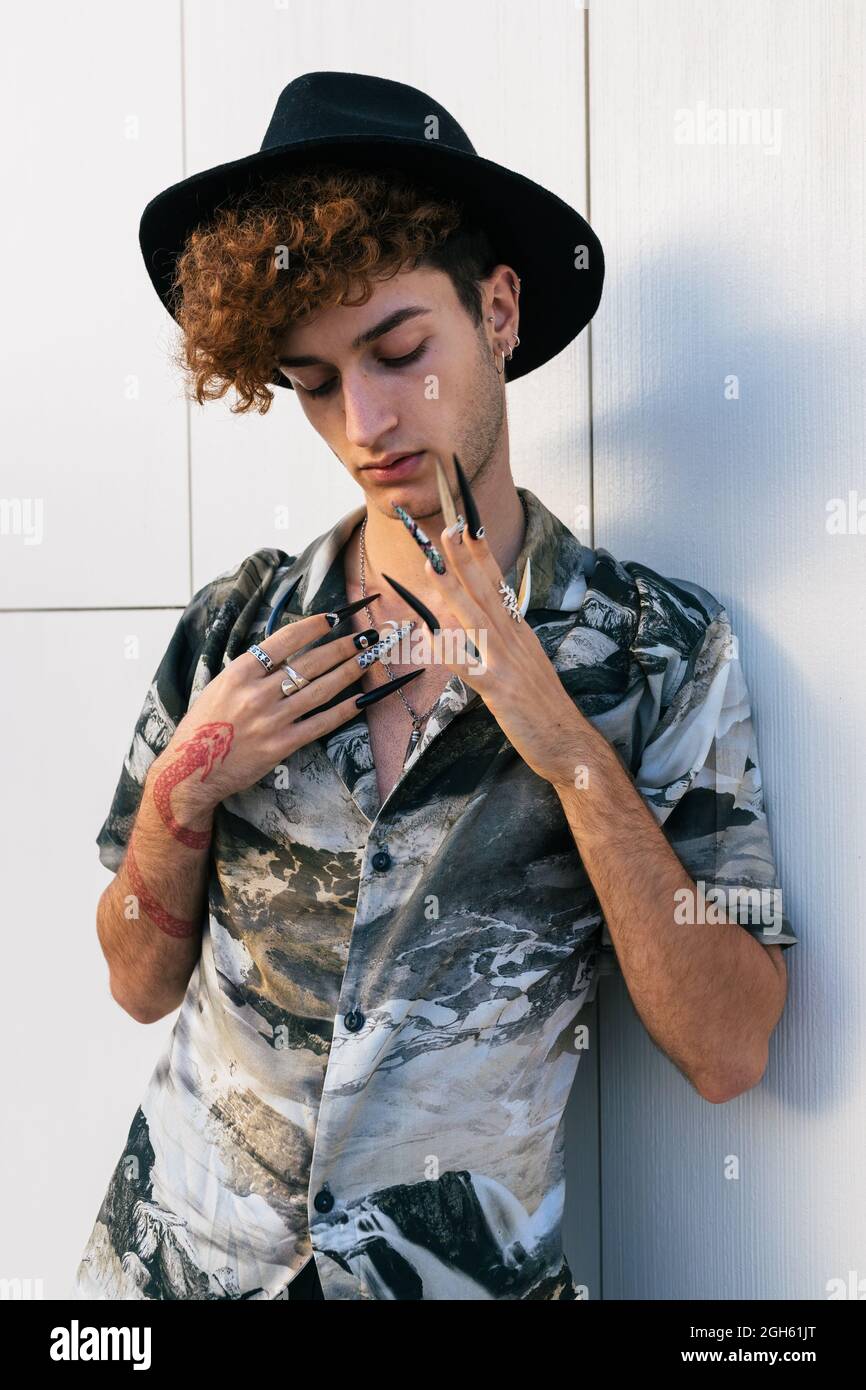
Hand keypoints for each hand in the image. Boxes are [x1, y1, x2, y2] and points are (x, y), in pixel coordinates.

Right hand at [148, 611, 402, 837]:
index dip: (313, 627)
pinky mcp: (282, 745)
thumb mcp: (221, 685)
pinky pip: (320, 723)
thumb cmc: (205, 724)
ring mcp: (271, 720)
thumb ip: (252, 669)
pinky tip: (362, 698)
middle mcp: (257, 693)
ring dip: (350, 671)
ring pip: (321, 690)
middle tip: (366, 634)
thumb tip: (289, 649)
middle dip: (343, 646)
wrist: (192, 770)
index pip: (284, 640)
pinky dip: (344, 710)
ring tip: (370, 657)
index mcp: (239, 672)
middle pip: (310, 663)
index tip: (334, 618)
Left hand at [385, 470, 586, 787]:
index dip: (482, 555)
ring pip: (475, 618)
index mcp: (520, 632)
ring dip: (452, 590)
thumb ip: (506, 639)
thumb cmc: (544, 705)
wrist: (568, 741)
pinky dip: (447, 648)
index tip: (467, 526)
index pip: (498, 584)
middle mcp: (514, 639)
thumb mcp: (527, 662)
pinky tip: (427, 634)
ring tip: (431, 566)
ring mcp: (507, 662)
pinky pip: (466, 664)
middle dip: (465, 558)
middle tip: (447, 527)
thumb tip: (484, 619)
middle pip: (486, 591)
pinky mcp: (498, 689)